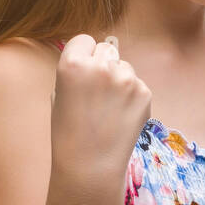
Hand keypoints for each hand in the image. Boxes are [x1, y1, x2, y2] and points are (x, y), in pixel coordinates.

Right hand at [49, 35, 152, 182]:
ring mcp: (126, 79)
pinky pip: (138, 85)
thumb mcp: (59, 95)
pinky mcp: (144, 92)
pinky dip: (132, 97)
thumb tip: (92, 58)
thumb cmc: (69, 133)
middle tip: (97, 92)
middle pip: (107, 48)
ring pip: (124, 66)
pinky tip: (121, 117)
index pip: (84, 40)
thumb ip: (76, 72)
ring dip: (119, 80)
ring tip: (108, 109)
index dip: (83, 54)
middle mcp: (101, 66)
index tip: (83, 69)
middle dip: (103, 64)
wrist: (90, 165)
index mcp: (73, 64)